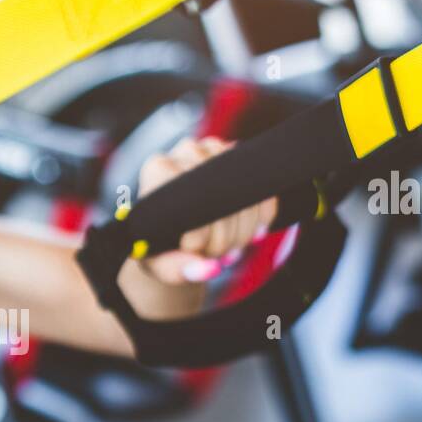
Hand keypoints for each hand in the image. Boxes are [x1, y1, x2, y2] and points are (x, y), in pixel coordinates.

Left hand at [135, 136, 277, 285]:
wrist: (174, 233)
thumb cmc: (161, 247)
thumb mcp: (160, 263)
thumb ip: (178, 269)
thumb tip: (210, 270)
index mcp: (157, 170)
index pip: (192, 198)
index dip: (201, 232)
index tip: (194, 248)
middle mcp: (186, 152)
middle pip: (222, 196)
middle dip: (224, 238)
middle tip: (215, 255)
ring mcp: (216, 151)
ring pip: (246, 194)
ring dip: (243, 232)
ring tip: (227, 248)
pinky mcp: (241, 160)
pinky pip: (264, 192)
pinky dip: (262, 218)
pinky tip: (250, 233)